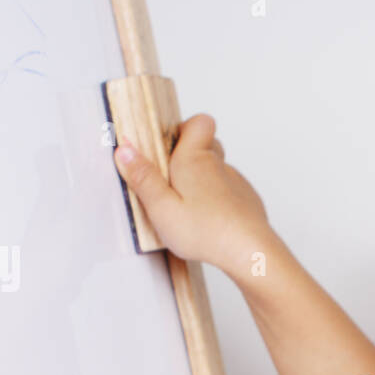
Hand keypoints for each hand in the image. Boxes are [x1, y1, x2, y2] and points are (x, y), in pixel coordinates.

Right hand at [113, 113, 271, 270]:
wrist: (250, 252)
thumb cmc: (205, 232)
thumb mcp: (161, 208)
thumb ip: (143, 178)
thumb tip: (125, 150)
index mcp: (195, 159)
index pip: (199, 122)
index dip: (185, 128)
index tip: (169, 145)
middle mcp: (219, 165)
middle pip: (207, 146)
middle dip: (190, 156)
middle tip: (173, 180)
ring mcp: (237, 183)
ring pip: (219, 171)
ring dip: (204, 182)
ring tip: (189, 208)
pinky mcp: (248, 202)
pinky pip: (231, 193)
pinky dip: (220, 202)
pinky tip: (210, 222)